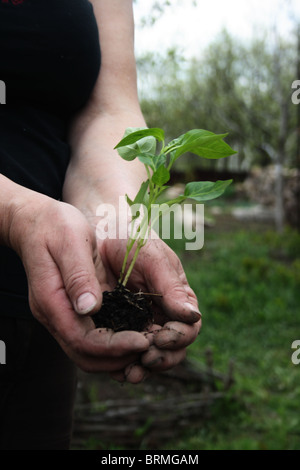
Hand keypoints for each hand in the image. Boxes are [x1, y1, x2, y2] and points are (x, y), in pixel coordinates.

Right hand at [8, 194, 150, 373]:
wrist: (38, 223)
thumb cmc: (55, 227)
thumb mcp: (70, 242)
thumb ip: (78, 275)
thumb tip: (89, 308)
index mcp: (53, 301)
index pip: (83, 340)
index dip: (115, 347)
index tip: (143, 341)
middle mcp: (55, 316)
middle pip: (86, 356)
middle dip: (120, 357)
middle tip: (151, 345)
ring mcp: (62, 316)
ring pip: (89, 353)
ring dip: (118, 355)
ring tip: (148, 343)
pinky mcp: (71, 312)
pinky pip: (92, 339)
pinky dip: (114, 344)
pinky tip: (135, 333)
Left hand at [96, 235, 201, 382]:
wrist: (102, 233)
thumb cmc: (133, 239)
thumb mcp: (153, 258)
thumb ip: (171, 287)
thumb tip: (192, 316)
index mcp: (178, 299)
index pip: (188, 328)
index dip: (179, 337)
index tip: (162, 337)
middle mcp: (162, 315)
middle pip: (172, 349)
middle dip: (162, 358)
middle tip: (146, 359)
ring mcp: (140, 324)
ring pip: (149, 355)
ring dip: (143, 367)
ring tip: (130, 373)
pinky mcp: (118, 328)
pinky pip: (124, 351)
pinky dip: (122, 363)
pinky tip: (115, 369)